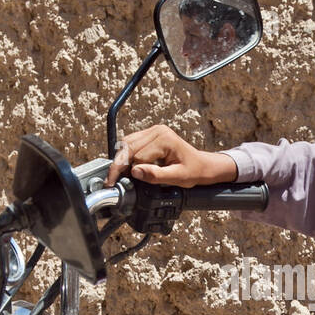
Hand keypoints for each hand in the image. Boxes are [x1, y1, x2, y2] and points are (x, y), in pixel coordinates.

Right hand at [106, 124, 238, 187]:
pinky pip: (131, 142)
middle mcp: (157, 131)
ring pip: (126, 143)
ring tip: (119, 175)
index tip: (116, 183)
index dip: (127, 171)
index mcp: (164, 139)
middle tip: (111, 181)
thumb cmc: (194, 171)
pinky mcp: (150, 134)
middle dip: (119, 164)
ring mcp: (153, 131)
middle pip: (128, 147)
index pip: (136, 155)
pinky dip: (126, 154)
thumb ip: (156, 176)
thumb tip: (135, 172)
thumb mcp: (177, 178)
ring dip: (121, 159)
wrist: (202, 166)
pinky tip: (128, 167)